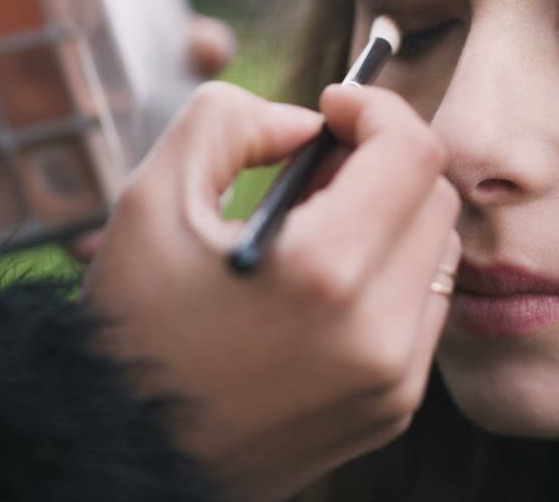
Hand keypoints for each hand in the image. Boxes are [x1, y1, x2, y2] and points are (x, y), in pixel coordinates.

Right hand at [82, 82, 460, 501]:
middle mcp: (376, 333)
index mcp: (322, 271)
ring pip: (437, 255)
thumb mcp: (153, 196)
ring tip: (317, 228)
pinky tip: (325, 285)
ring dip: (393, 220)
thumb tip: (308, 125)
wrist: (120, 451)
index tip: (334, 107)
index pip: (412, 153)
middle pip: (435, 200)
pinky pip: (422, 313)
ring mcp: (392, 381)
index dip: (377, 109)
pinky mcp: (390, 410)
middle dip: (383, 163)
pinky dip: (389, 277)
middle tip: (316, 168)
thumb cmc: (130, 323)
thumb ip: (231, 121)